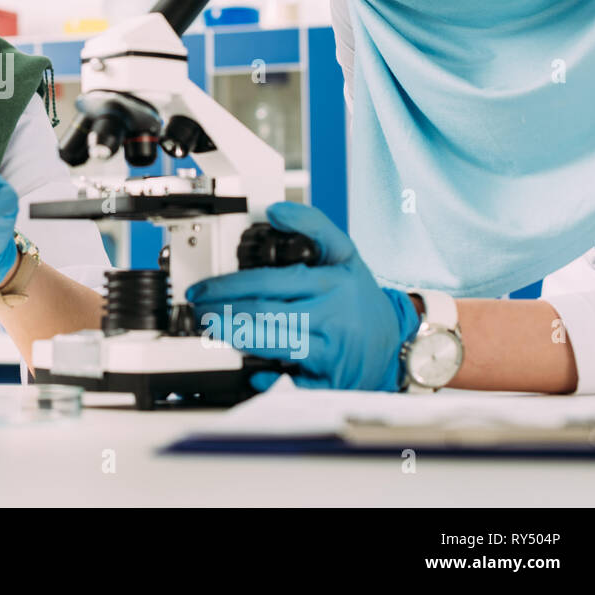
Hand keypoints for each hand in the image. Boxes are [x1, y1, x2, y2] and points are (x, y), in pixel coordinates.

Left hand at [185, 202, 420, 391]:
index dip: (230, 286)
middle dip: (223, 312)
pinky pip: (295, 383)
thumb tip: (275, 210)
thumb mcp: (345, 253)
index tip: (204, 289)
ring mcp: (333, 352)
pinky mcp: (332, 382)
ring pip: (275, 345)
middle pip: (266, 314)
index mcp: (332, 284)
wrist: (396, 344)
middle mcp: (334, 318)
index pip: (271, 282)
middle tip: (198, 311)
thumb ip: (313, 224)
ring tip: (212, 330)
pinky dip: (270, 379)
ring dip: (237, 338)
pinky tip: (251, 373)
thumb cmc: (360, 299)